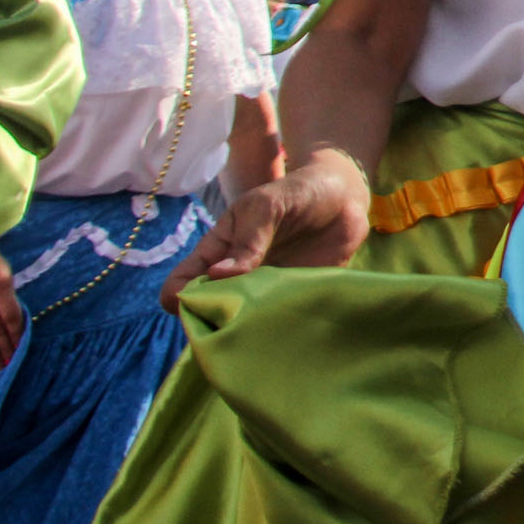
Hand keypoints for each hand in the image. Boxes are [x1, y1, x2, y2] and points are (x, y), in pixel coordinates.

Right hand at [158, 148, 371, 308]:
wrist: (346, 197)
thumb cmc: (297, 194)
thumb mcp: (267, 206)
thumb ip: (247, 240)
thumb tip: (218, 276)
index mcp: (218, 252)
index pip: (183, 282)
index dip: (177, 298)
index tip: (191, 305)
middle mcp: (236, 279)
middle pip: (208, 312)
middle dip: (211, 322)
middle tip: (231, 320)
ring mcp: (264, 293)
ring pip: (242, 324)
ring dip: (245, 329)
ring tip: (258, 325)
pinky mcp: (294, 301)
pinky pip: (278, 323)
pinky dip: (277, 330)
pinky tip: (284, 327)